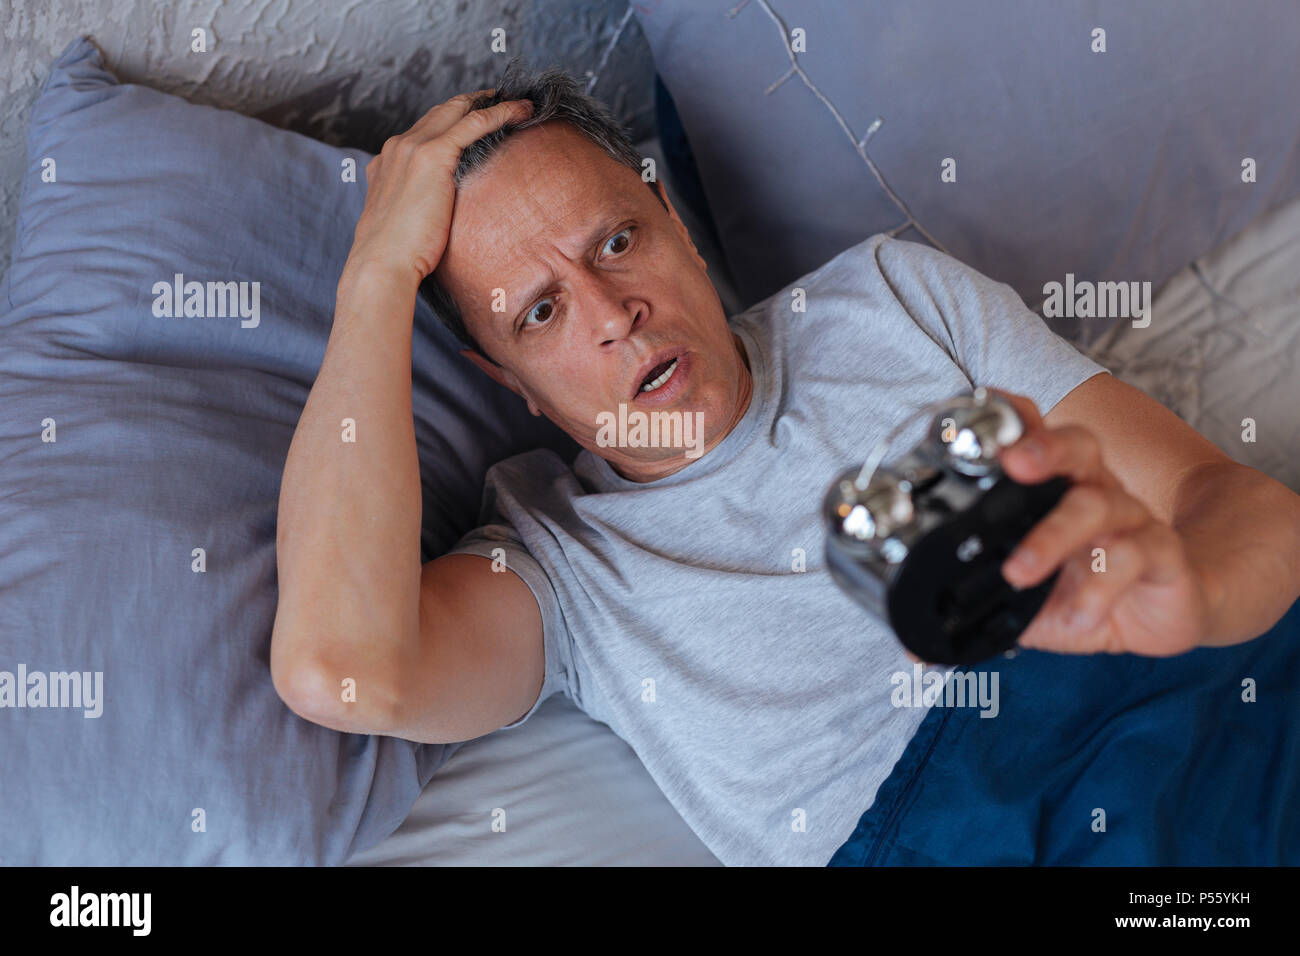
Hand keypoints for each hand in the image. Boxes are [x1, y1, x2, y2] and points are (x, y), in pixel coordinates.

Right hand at [346, 90, 533, 285]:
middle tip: (501, 100)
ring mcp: (413, 147)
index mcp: (387, 161)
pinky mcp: (433, 156)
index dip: (452, 119)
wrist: (381, 264)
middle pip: (441, 112)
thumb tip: (436, 220)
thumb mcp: (402, 222)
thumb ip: (415, 209)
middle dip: (471, 102)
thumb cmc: (394, 257)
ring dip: (490, 103)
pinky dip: (500, 113)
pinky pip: (474, 124)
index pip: (424, 129)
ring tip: (519, 104)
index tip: (475, 119)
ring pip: (459, 111)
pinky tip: (520, 111)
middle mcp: (398, 147)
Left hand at [983, 387, 1210, 656]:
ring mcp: (1130, 517)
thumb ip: (976, 611)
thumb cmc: (1087, 588)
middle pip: (1076, 446)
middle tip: (1014, 465)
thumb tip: (913, 648)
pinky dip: (1100, 589)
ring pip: (1099, 504)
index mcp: (1055, 487)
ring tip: (1019, 572)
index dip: (1009, 415)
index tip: (978, 417)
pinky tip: (1077, 617)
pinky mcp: (1161, 553)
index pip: (1032, 433)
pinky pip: (1133, 558)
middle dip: (1044, 448)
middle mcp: (1093, 489)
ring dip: (1054, 536)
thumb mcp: (1025, 601)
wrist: (1165, 611)